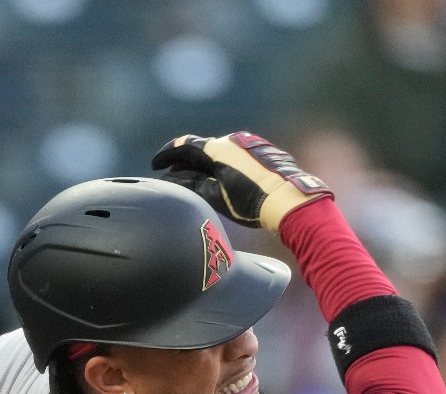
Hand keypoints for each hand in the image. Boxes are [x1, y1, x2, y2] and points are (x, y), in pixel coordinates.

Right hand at [151, 132, 332, 230]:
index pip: (184, 145)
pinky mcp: (264, 151)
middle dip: (186, 161)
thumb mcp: (215, 196)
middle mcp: (233, 140)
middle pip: (202, 148)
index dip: (167, 154)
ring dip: (206, 162)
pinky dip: (224, 163)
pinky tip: (224, 178)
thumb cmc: (251, 201)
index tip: (156, 164)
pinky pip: (237, 154)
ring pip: (221, 151)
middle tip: (173, 174)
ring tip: (197, 178)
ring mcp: (250, 144)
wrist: (289, 200)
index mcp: (218, 148)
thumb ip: (191, 183)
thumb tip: (171, 178)